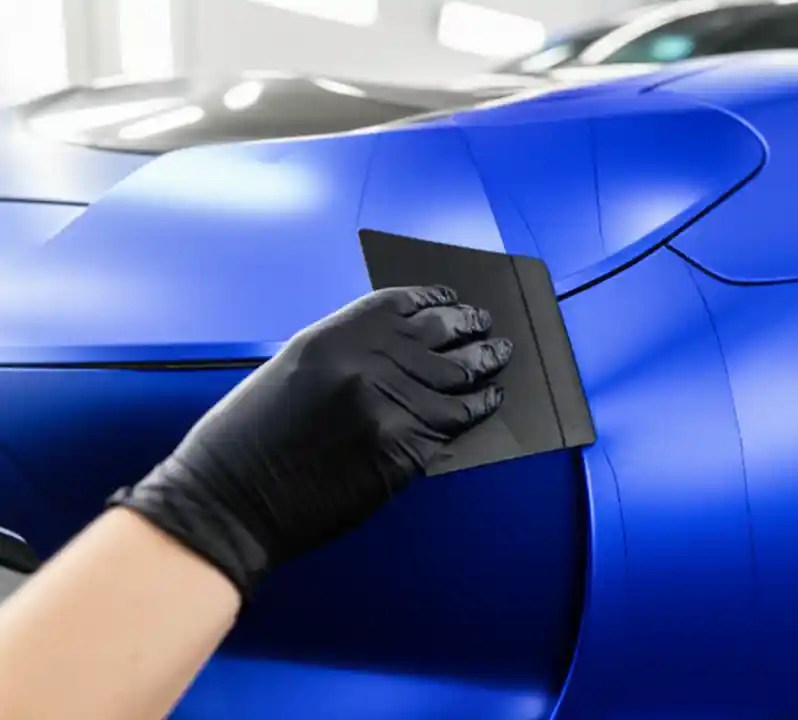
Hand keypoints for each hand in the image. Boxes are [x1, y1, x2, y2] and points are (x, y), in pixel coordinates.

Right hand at [109, 286, 511, 597]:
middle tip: (490, 331)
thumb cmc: (247, 441)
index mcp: (333, 337)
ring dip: (484, 369)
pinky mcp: (403, 452)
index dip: (436, 301)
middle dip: (471, 331)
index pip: (402, 306)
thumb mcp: (292, 370)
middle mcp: (367, 364)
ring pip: (456, 381)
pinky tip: (487, 403)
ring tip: (499, 359)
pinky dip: (476, 411)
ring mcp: (390, 408)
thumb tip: (398, 349)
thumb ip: (346, 353)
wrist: (230, 503)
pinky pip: (451, 426)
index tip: (455, 301)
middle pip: (440, 338)